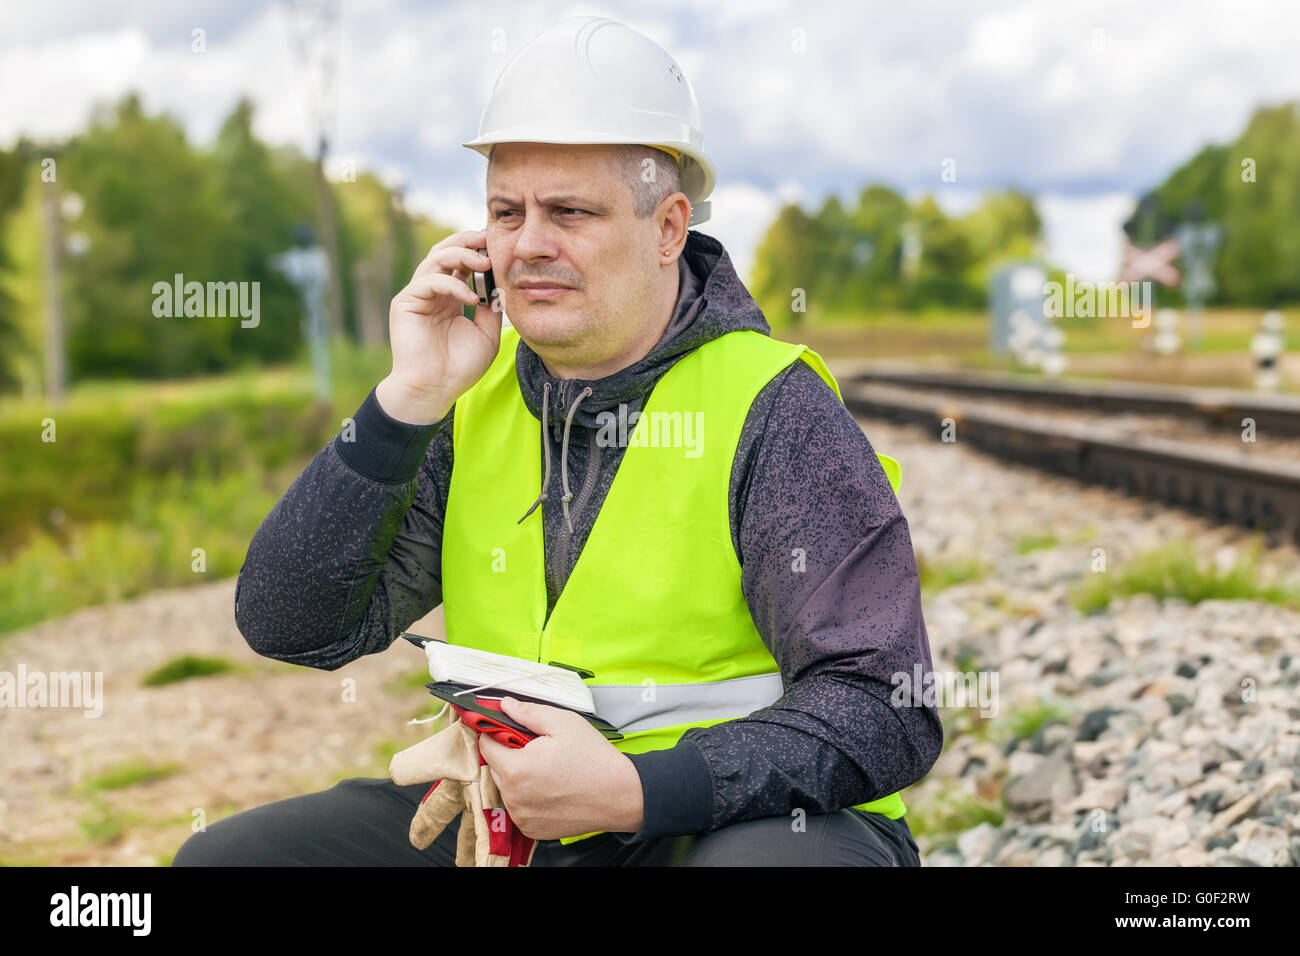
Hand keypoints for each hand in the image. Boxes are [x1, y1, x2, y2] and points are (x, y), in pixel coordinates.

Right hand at [377, 228, 501, 424]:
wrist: (435, 389)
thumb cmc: (460, 367)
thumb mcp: (486, 334)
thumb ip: (491, 308)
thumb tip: (501, 285)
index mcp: (450, 295)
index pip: (461, 262)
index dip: (478, 250)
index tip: (499, 247)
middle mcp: (432, 291)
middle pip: (445, 251)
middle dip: (467, 241)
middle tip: (488, 239)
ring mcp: (418, 294)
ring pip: (435, 258)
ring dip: (461, 255)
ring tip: (484, 262)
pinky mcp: (406, 302)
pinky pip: (429, 281)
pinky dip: (451, 284)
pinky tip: (470, 298)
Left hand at [477, 697, 644, 840]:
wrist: (620, 794)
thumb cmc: (593, 757)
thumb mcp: (562, 722)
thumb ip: (527, 712)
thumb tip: (504, 705)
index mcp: (516, 768)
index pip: (486, 744)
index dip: (497, 732)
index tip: (512, 730)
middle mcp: (513, 797)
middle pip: (495, 767)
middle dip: (510, 755)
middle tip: (538, 750)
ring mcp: (522, 816)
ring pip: (506, 788)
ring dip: (518, 777)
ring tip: (548, 770)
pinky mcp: (531, 829)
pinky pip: (519, 807)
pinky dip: (528, 797)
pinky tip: (551, 789)